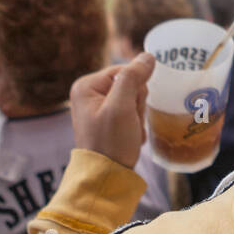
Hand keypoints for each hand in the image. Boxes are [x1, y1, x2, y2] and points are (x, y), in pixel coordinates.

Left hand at [69, 54, 154, 169]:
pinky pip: (130, 112)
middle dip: (136, 104)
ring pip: (133, 99)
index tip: (130, 110)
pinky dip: (134, 125)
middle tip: (129, 123)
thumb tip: (147, 56)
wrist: (106, 177)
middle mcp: (89, 94)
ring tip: (129, 132)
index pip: (124, 71)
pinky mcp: (106, 120)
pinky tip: (130, 137)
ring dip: (137, 116)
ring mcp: (97, 108)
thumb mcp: (122, 107)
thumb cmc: (111, 142)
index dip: (136, 89)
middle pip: (129, 84)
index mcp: (86, 86)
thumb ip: (133, 78)